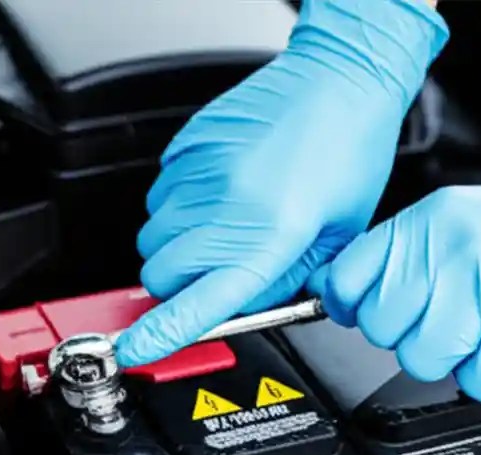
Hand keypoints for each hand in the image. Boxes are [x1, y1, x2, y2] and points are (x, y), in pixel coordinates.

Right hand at [114, 0, 448, 366]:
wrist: (337, 80)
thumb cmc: (348, 152)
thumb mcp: (337, 238)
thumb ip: (288, 282)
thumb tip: (247, 306)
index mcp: (269, 236)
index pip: (198, 300)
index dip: (160, 333)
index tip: (132, 350)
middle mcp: (226, 206)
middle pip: (159, 274)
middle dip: (177, 287)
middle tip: (215, 273)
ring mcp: (199, 174)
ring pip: (153, 236)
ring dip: (177, 246)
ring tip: (224, 225)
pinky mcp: (187, 148)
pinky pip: (159, 195)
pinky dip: (178, 207)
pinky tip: (219, 193)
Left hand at [311, 138, 480, 400]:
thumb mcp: (460, 219)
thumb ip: (401, 256)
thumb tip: (338, 293)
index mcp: (430, 222)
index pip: (346, 282)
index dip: (354, 307)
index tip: (375, 312)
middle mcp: (454, 253)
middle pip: (382, 331)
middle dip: (411, 334)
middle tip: (450, 319)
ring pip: (423, 362)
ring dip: (454, 357)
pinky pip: (477, 381)